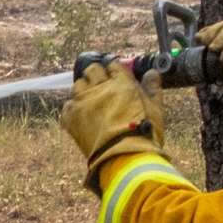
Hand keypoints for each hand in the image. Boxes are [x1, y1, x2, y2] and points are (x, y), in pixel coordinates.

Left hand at [62, 61, 162, 175]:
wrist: (124, 158)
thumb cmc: (143, 134)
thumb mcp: (155, 109)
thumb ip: (152, 88)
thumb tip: (152, 73)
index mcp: (121, 83)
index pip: (112, 65)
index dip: (114, 69)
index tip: (115, 75)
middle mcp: (99, 88)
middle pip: (92, 70)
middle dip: (97, 74)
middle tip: (101, 85)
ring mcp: (83, 102)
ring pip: (78, 85)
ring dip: (84, 89)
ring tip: (91, 100)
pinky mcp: (71, 118)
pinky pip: (67, 105)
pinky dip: (73, 108)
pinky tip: (82, 114)